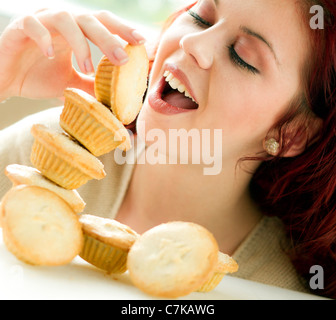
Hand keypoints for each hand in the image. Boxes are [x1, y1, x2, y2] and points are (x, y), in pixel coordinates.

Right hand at [0, 9, 145, 99]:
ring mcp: (40, 22)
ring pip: (65, 19)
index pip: (103, 24)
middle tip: (123, 59)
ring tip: (88, 67)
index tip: (142, 42)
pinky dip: (43, 37)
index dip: (122, 30)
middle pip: (90, 20)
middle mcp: (61, 22)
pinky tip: (50, 54)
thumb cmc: (38, 77)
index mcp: (76, 32)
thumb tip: (116, 96)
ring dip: (80, 43)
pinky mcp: (18, 28)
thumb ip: (91, 84)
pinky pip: (32, 25)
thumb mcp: (71, 82)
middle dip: (109, 38)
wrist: (5, 80)